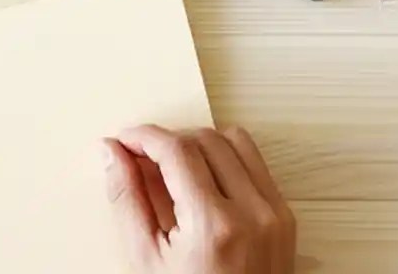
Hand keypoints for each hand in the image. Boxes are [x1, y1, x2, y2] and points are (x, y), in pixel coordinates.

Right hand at [103, 125, 295, 273]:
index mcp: (213, 226)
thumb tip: (112, 153)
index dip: (144, 136)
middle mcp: (252, 213)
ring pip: (234, 141)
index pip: (176, 150)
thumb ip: (127, 199)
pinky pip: (255, 164)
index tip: (125, 140)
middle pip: (204, 139)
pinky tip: (202, 181)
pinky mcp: (285, 217)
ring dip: (198, 144)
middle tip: (142, 158)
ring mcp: (274, 214)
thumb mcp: (145, 260)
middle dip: (168, 140)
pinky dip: (225, 160)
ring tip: (172, 169)